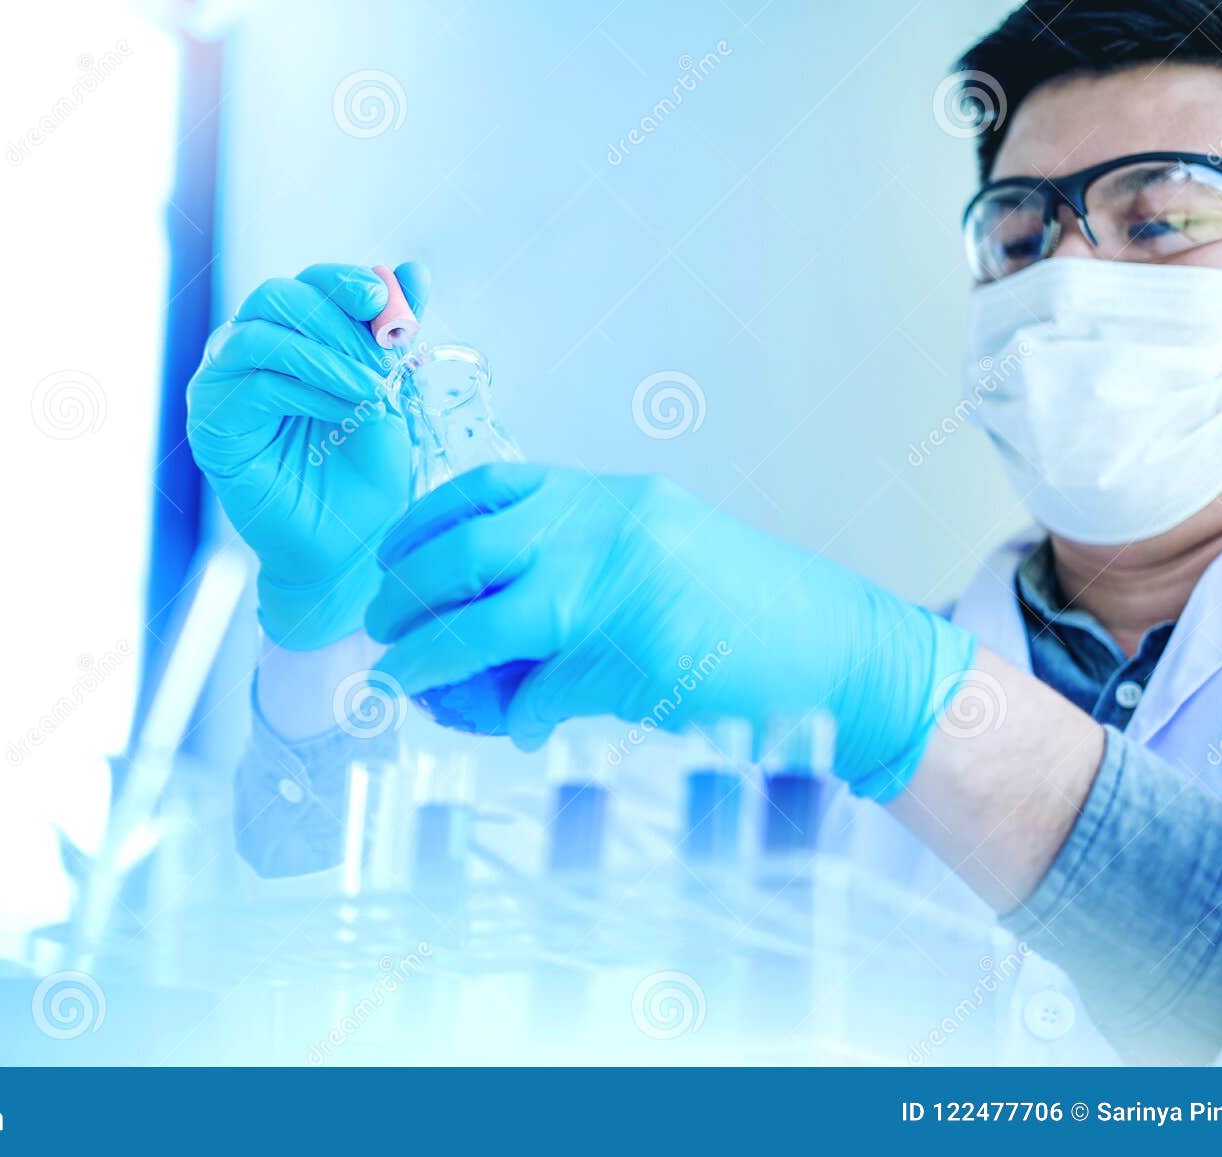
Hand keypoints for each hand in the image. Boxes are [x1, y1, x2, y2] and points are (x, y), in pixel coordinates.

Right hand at [187, 262, 428, 648]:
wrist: (351, 546)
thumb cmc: (366, 470)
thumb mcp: (390, 390)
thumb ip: (394, 334)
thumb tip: (416, 270)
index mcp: (289, 336)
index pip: (307, 284)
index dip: (344, 282)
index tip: (385, 299)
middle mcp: (247, 352)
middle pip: (275, 296)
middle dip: (334, 316)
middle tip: (381, 350)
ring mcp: (222, 386)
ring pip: (259, 336)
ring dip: (324, 354)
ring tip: (370, 386)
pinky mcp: (213, 426)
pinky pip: (250, 386)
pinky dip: (304, 389)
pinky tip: (345, 409)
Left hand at [365, 463, 976, 799]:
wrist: (840, 647)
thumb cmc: (748, 607)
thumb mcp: (657, 553)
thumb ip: (578, 565)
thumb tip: (486, 623)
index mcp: (609, 497)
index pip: (484, 488)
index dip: (420, 524)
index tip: (388, 557)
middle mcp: (605, 529)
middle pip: (463, 552)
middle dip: (405, 596)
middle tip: (381, 632)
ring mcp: (617, 591)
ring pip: (482, 624)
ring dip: (429, 662)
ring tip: (406, 687)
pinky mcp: (632, 661)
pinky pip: (540, 696)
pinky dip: (517, 719)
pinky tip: (524, 729)